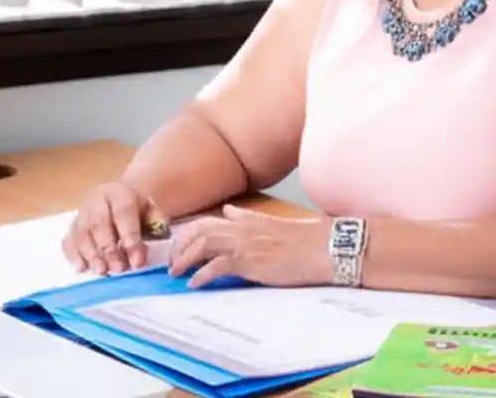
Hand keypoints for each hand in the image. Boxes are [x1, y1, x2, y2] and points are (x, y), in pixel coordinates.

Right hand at [62, 181, 165, 275]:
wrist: (117, 202)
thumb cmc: (137, 212)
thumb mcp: (151, 211)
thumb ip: (156, 221)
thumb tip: (159, 231)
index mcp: (119, 192)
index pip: (123, 212)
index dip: (130, 238)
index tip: (138, 262)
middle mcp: (96, 199)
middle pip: (99, 223)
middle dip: (109, 249)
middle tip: (119, 269)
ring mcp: (81, 213)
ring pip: (82, 233)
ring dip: (91, 255)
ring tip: (102, 272)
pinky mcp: (71, 227)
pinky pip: (68, 241)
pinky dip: (73, 256)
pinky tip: (81, 268)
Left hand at [168, 205, 329, 288]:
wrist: (323, 248)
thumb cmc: (305, 239)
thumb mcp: (272, 223)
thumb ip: (247, 217)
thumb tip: (229, 211)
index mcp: (246, 219)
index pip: (209, 221)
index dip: (190, 233)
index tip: (180, 244)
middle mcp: (240, 228)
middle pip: (198, 232)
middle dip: (181, 246)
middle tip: (172, 262)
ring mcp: (242, 244)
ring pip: (201, 246)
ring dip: (184, 260)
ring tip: (176, 273)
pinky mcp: (247, 262)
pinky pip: (214, 267)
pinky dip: (200, 276)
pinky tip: (193, 284)